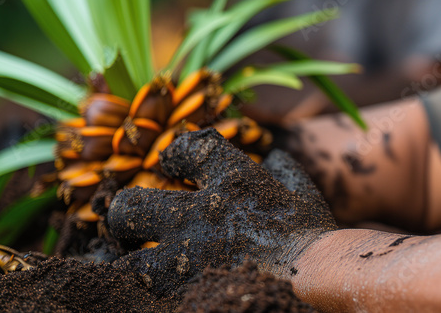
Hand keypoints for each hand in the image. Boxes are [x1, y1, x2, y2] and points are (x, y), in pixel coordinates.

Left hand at [107, 127, 335, 294]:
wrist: (317, 277)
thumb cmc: (313, 237)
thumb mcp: (303, 194)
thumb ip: (285, 171)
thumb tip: (275, 155)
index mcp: (230, 180)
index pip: (187, 148)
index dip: (174, 153)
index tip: (173, 164)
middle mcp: (197, 213)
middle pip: (129, 205)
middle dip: (127, 216)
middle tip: (138, 226)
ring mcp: (185, 256)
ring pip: (123, 259)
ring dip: (130, 264)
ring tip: (142, 268)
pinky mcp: (184, 291)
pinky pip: (145, 292)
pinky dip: (147, 292)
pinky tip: (153, 290)